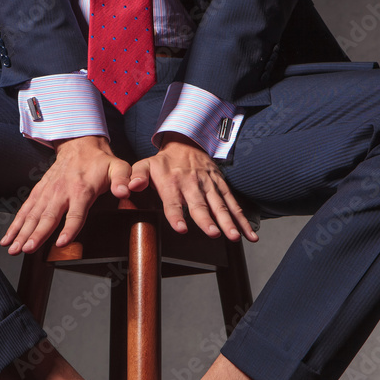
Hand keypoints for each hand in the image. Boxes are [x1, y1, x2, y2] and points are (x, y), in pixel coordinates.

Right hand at [0, 135, 132, 254]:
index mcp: (81, 190)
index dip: (69, 228)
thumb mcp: (118, 167)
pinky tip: (8, 239)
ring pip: (32, 215)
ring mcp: (47, 193)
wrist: (79, 144)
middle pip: (48, 217)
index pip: (76, 213)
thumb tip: (126, 191)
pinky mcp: (39, 193)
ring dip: (22, 233)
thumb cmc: (100, 162)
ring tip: (14, 249)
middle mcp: (61, 192)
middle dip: (36, 234)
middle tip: (27, 249)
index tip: (62, 242)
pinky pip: (25, 210)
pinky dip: (15, 225)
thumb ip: (123, 179)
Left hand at [129, 132, 257, 241]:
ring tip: (234, 237)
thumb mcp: (145, 165)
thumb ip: (136, 177)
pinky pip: (233, 204)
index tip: (181, 228)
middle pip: (200, 205)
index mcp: (172, 182)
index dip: (176, 215)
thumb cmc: (163, 162)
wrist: (186, 142)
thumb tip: (130, 187)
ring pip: (220, 205)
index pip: (173, 202)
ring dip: (229, 221)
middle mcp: (192, 184)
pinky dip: (242, 220)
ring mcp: (209, 185)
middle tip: (214, 234)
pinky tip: (249, 235)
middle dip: (208, 220)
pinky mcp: (221, 186)